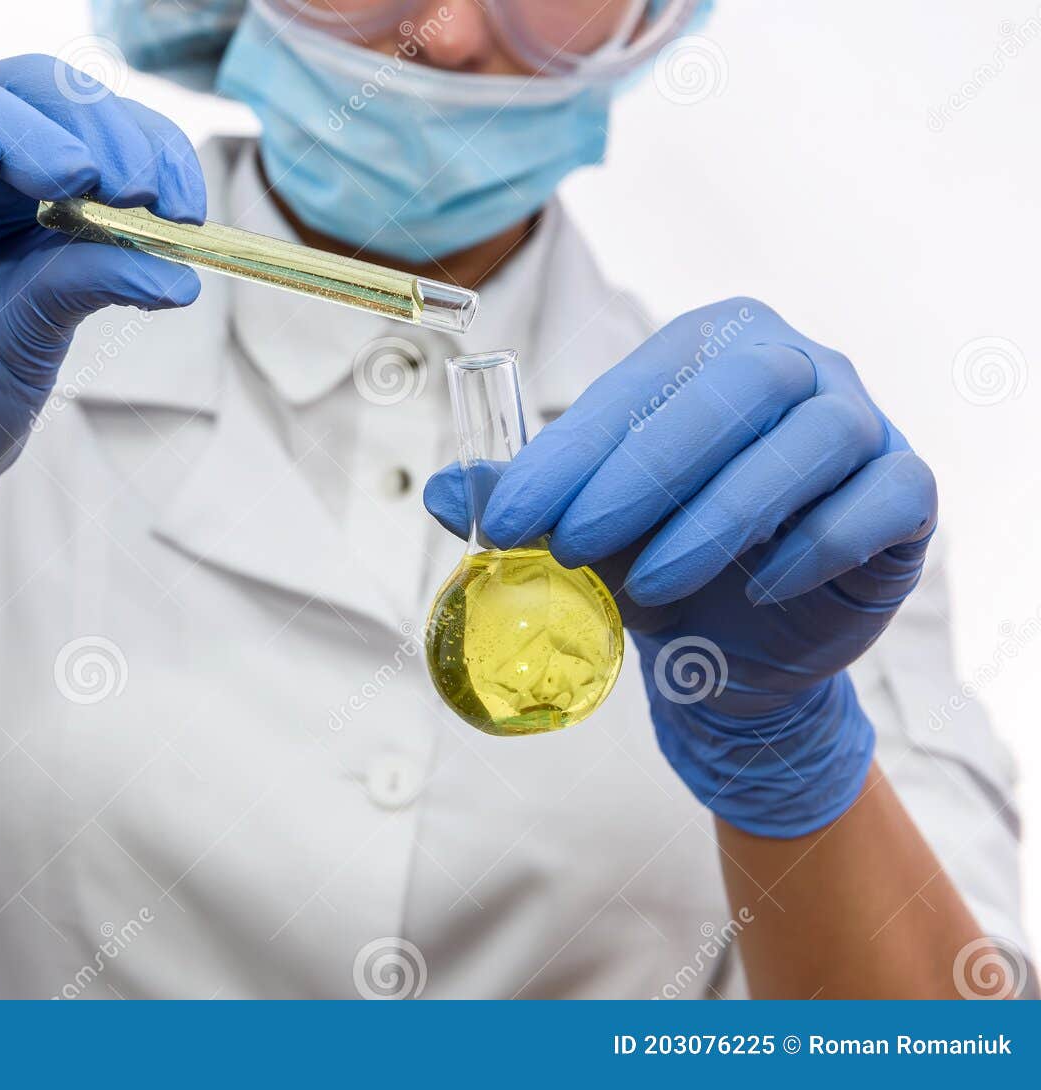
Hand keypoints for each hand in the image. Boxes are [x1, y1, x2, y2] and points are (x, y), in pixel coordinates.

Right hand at [0, 60, 204, 632]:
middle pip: (24, 94)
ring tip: (72, 175)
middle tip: (134, 184)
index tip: (184, 204)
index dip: (140, 145)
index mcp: (16, 192)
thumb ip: (92, 279)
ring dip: (21, 130)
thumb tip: (183, 272)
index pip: (84, 128)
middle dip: (90, 129)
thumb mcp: (35, 336)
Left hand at [425, 298, 935, 836]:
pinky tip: (761, 589)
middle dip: (644, 472)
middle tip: (571, 543)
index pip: (640, 384)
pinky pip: (882, 499)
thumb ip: (521, 501)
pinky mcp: (907, 490)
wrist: (738, 640)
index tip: (509, 518)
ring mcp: (862, 420)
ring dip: (722, 516)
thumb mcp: (584, 530)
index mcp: (708, 346)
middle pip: (735, 394)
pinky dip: (820, 543)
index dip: (571, 452)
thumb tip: (445, 492)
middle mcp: (794, 365)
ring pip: (810, 443)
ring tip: (648, 584)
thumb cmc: (659, 556)